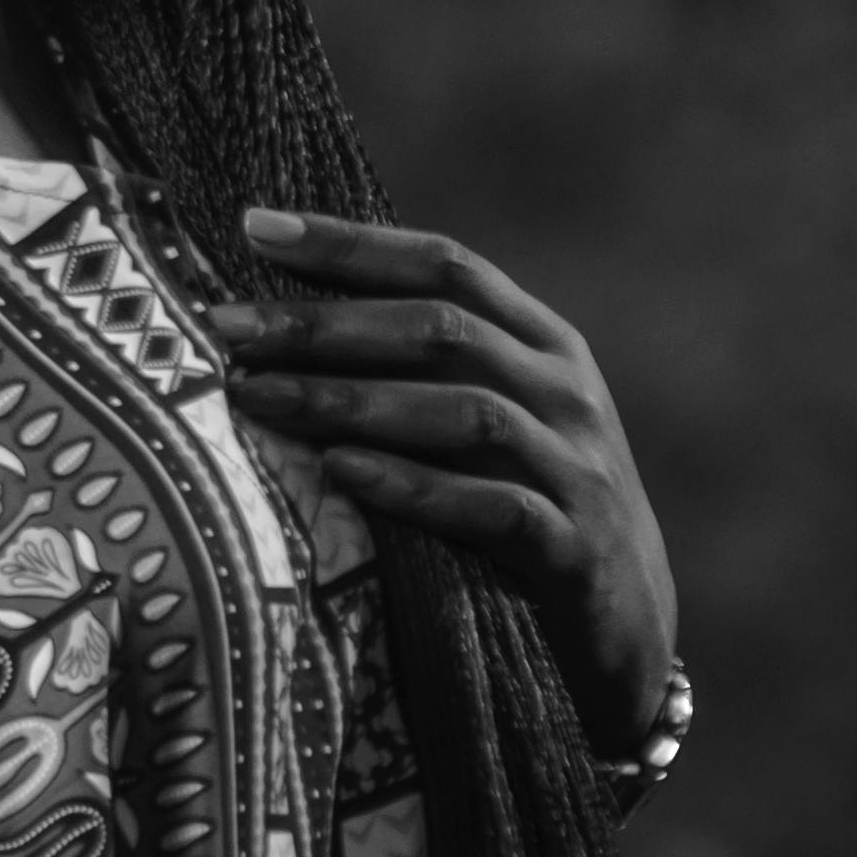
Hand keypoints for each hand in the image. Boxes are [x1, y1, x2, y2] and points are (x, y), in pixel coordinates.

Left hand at [210, 207, 677, 762]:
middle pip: (442, 330)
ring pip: (465, 412)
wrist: (629, 629)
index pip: (446, 265)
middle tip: (227, 327)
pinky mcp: (573, 550)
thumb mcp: (491, 426)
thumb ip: (425, 370)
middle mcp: (566, 391)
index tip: (257, 227)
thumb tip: (286, 321)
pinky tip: (342, 472)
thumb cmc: (528, 510)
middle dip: (325, 324)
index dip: (353, 244)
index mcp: (544, 343)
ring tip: (257, 397)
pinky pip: (493, 508)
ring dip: (351, 400)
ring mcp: (578, 469)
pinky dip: (415, 487)